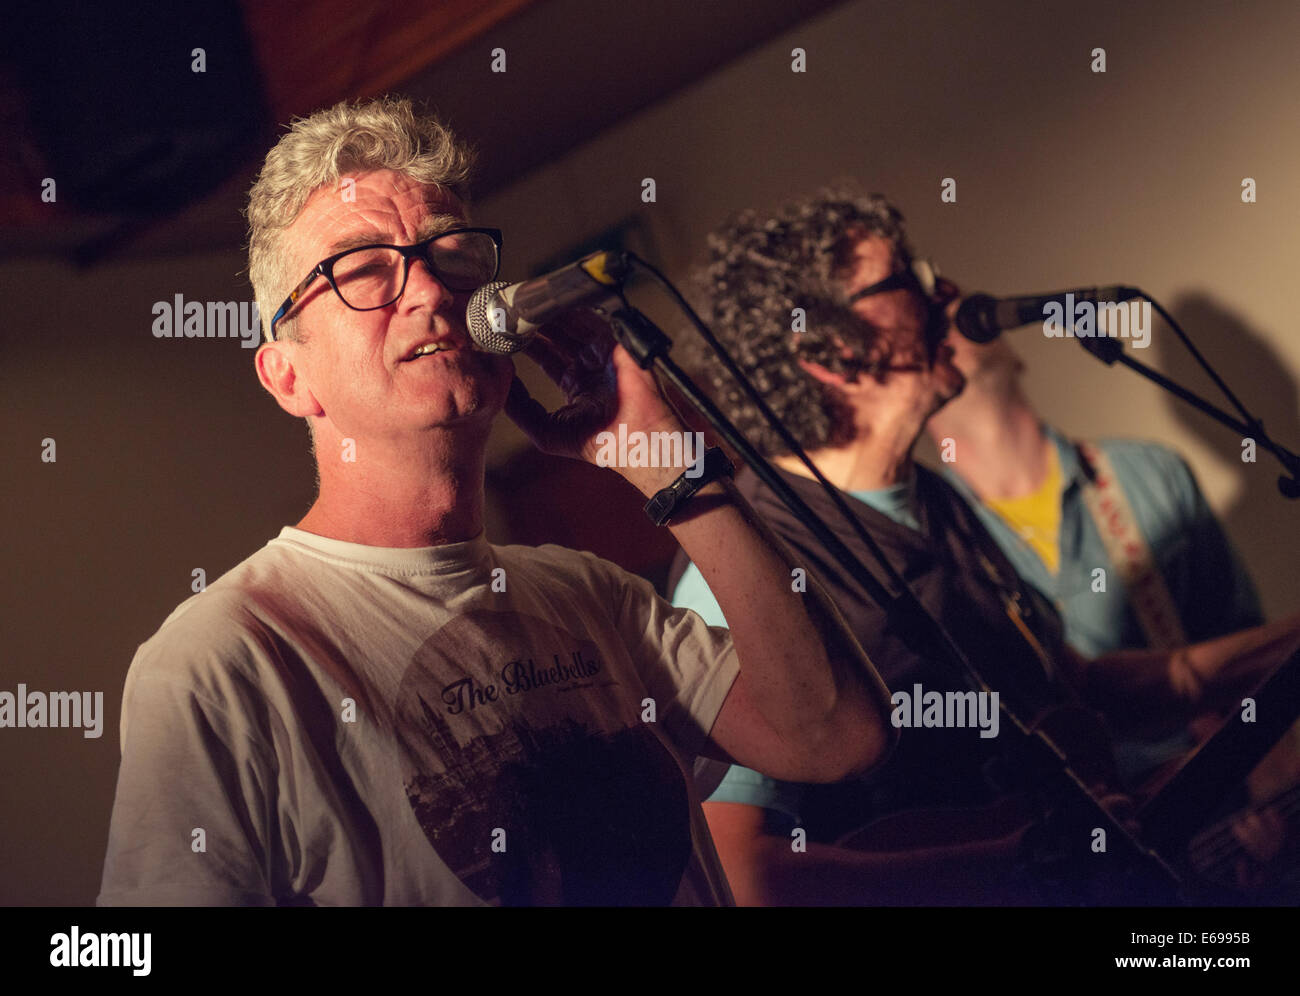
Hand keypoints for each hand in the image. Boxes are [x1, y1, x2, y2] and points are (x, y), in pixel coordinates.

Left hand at [503, 309, 683, 473]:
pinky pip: (592, 321)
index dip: (528, 346)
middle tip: (514, 315)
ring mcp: (603, 354)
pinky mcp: (615, 345)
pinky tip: (552, 306)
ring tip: (528, 306)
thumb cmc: (598, 443)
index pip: (548, 357)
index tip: (507, 336)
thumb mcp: (546, 432)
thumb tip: (502, 385)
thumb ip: (522, 410)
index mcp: (576, 385)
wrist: (634, 439)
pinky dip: (573, 313)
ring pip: (573, 326)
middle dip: (537, 327)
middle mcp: (589, 367)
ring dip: (551, 316)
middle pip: (559, 337)